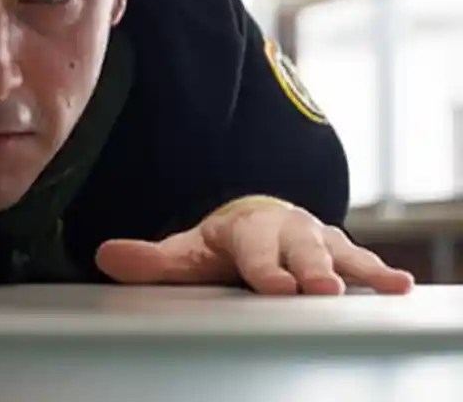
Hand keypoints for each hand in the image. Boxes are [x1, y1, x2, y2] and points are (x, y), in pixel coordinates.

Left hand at [94, 196, 414, 294]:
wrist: (257, 220)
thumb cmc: (222, 246)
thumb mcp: (187, 252)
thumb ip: (151, 260)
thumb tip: (105, 257)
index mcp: (247, 229)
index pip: (254, 252)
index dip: (265, 269)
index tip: (276, 286)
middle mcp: (287, 230)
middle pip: (302, 249)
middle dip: (312, 268)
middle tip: (322, 288)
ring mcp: (318, 239)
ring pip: (339, 252)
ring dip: (356, 270)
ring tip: (380, 285)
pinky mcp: (342, 253)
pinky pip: (364, 262)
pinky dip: (381, 273)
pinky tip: (401, 287)